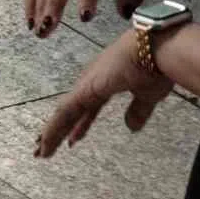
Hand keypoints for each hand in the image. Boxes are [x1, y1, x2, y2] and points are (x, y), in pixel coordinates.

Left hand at [26, 24, 171, 159]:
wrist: (158, 48)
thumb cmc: (157, 66)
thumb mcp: (148, 95)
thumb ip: (138, 110)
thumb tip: (130, 127)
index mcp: (107, 80)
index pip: (89, 107)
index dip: (81, 124)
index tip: (73, 138)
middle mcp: (93, 79)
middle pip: (73, 109)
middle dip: (61, 128)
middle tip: (46, 146)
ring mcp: (88, 82)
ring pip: (65, 112)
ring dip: (53, 132)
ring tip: (41, 150)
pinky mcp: (86, 88)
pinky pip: (66, 112)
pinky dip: (54, 128)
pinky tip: (45, 142)